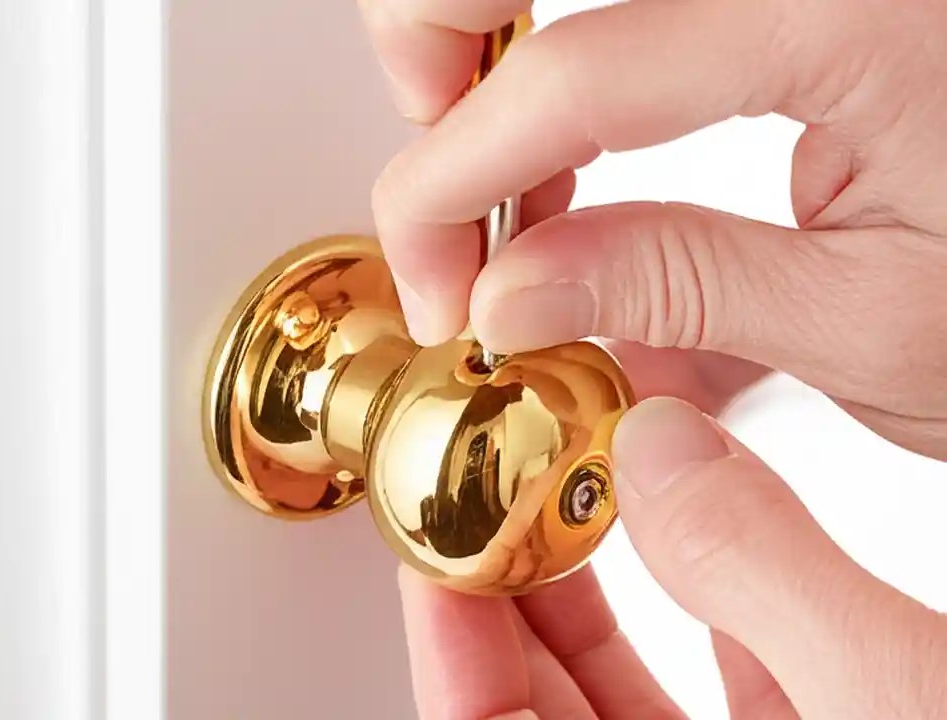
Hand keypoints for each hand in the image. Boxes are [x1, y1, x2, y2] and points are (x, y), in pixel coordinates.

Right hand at [359, 0, 946, 458]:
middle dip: (434, 33)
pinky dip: (570, 47)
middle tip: (438, 152)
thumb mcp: (877, 325)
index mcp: (856, 11)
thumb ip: (671, 288)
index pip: (573, 76)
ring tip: (502, 153)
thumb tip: (506, 292)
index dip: (456, 182)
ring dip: (494, 26)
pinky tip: (577, 130)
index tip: (438, 279)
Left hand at [400, 397, 946, 719]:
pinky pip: (757, 715)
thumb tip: (664, 450)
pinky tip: (728, 562)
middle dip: (525, 605)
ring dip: (620, 607)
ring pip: (652, 713)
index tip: (438, 546)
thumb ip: (767, 573)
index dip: (455, 650)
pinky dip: (731, 636)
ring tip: (594, 499)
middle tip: (504, 496)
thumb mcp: (905, 696)